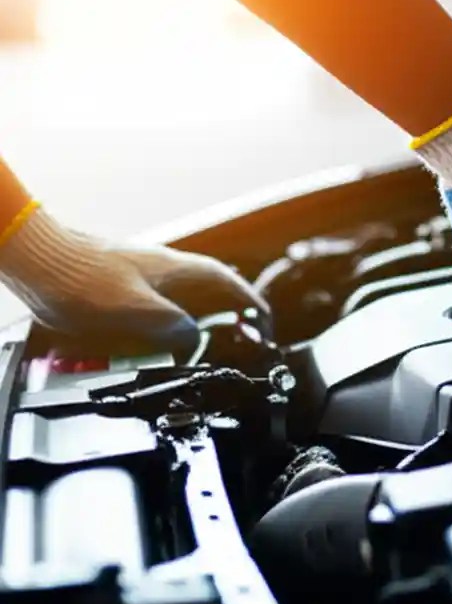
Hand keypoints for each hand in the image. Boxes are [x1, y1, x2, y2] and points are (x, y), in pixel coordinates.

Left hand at [0, 204, 267, 353]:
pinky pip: (157, 305)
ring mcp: (141, 275)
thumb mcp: (135, 309)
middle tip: (239, 337)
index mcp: (175, 270)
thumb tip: (192, 339)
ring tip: (201, 345)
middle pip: (209, 289)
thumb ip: (172, 326)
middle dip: (228, 312)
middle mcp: (163, 269)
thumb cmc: (80, 277)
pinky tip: (154, 339)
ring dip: (198, 318)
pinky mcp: (120, 285)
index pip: (228, 282)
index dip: (250, 302)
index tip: (263, 321)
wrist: (36, 259)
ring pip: (182, 298)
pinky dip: (167, 322)